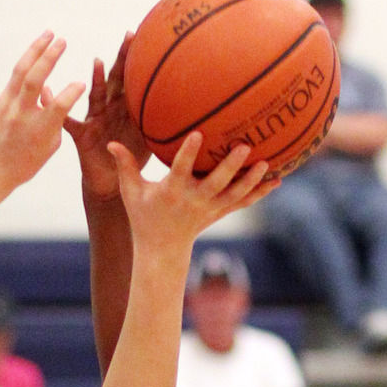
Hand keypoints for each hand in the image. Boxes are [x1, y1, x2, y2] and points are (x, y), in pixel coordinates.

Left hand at [0, 34, 86, 199]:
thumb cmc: (25, 163)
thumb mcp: (49, 146)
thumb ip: (55, 119)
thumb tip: (49, 91)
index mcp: (40, 130)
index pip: (60, 104)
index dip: (72, 92)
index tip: (82, 84)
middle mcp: (23, 115)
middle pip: (36, 78)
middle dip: (50, 57)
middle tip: (62, 41)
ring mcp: (9, 106)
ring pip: (22, 70)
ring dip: (36, 49)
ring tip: (49, 34)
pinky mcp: (1, 101)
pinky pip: (16, 77)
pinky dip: (27, 62)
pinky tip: (36, 53)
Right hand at [64, 37, 148, 201]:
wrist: (110, 183)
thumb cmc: (129, 160)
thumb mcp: (149, 142)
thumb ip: (163, 127)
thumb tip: (190, 115)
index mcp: (126, 108)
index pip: (135, 79)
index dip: (142, 61)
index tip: (154, 38)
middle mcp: (110, 109)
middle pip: (117, 79)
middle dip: (123, 58)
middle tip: (130, 36)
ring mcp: (94, 119)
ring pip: (96, 95)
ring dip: (98, 79)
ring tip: (100, 63)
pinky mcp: (81, 135)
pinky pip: (69, 121)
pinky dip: (59, 110)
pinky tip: (49, 94)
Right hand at [111, 131, 271, 262]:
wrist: (162, 251)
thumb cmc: (144, 217)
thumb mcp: (130, 193)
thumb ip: (124, 166)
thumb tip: (110, 142)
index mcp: (172, 193)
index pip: (180, 171)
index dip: (188, 154)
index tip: (196, 134)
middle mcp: (194, 202)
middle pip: (215, 184)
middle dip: (230, 167)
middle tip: (245, 147)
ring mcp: (210, 210)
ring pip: (234, 195)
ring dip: (251, 181)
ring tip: (267, 163)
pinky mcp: (219, 214)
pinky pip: (242, 203)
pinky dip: (259, 193)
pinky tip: (277, 181)